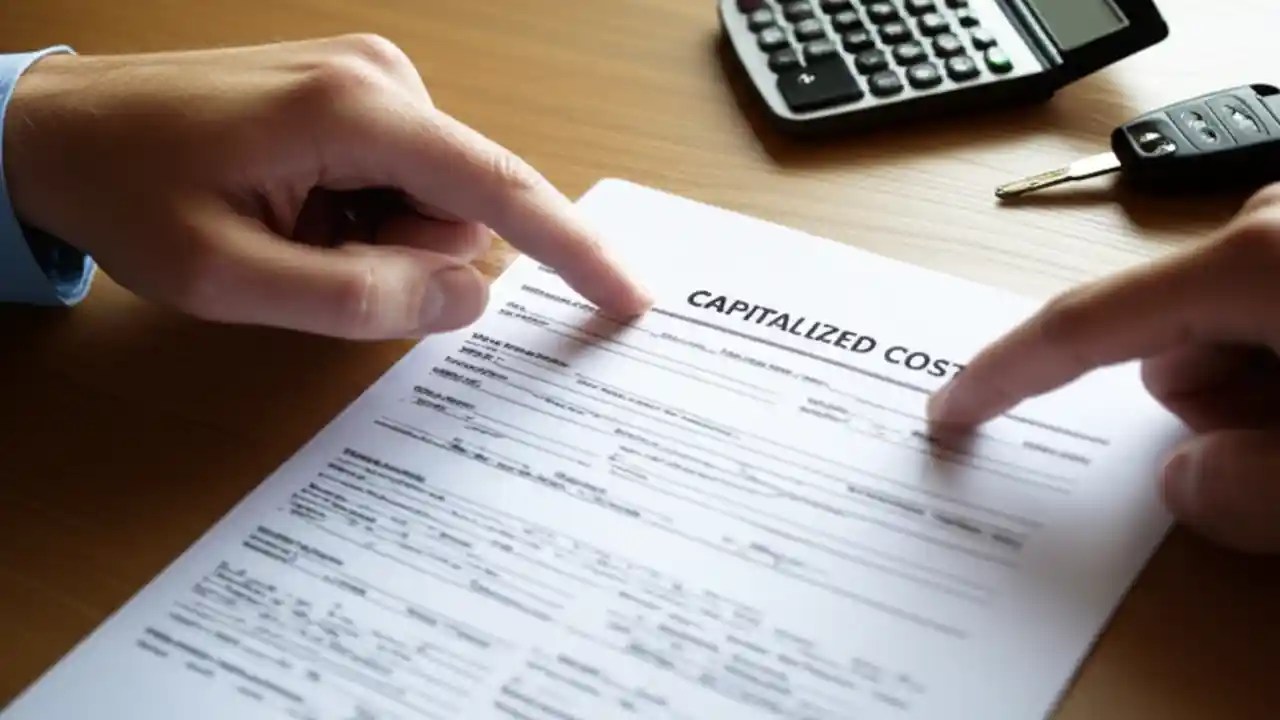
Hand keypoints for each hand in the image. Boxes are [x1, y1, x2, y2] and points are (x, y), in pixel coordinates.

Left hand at [4, 36, 650, 337]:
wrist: (59, 128)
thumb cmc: (128, 191)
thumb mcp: (229, 277)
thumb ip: (357, 297)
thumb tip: (468, 296)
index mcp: (356, 112)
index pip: (498, 190)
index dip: (574, 252)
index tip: (629, 299)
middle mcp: (382, 78)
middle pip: (462, 208)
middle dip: (407, 257)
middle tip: (310, 261)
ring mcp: (373, 79)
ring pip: (434, 201)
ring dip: (378, 238)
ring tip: (292, 229)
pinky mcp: (360, 93)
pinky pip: (405, 180)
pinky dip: (364, 214)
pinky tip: (297, 206)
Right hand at [927, 183, 1279, 552]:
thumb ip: (1244, 492)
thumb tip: (1182, 482)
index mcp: (1252, 263)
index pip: (1083, 328)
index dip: (1004, 373)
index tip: (948, 409)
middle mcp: (1268, 225)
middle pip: (1167, 346)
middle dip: (1209, 411)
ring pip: (1223, 335)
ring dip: (1258, 394)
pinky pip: (1263, 311)